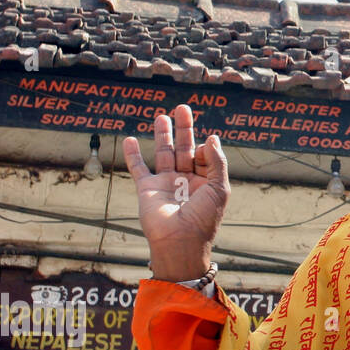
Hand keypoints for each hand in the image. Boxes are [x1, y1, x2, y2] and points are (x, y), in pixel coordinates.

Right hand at [122, 106, 230, 281]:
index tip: (202, 149)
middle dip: (184, 128)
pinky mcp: (148, 189)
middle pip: (185, 148)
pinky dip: (134, 154)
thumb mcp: (219, 188)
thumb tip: (211, 137)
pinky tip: (131, 139)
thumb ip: (216, 161)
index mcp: (206, 181)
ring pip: (164, 153)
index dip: (204, 148)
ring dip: (163, 135)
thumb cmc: (204, 217)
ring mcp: (166, 183)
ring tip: (162, 116)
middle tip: (182, 108)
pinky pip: (139, 168)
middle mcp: (186, 180)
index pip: (204, 155)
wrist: (180, 241)